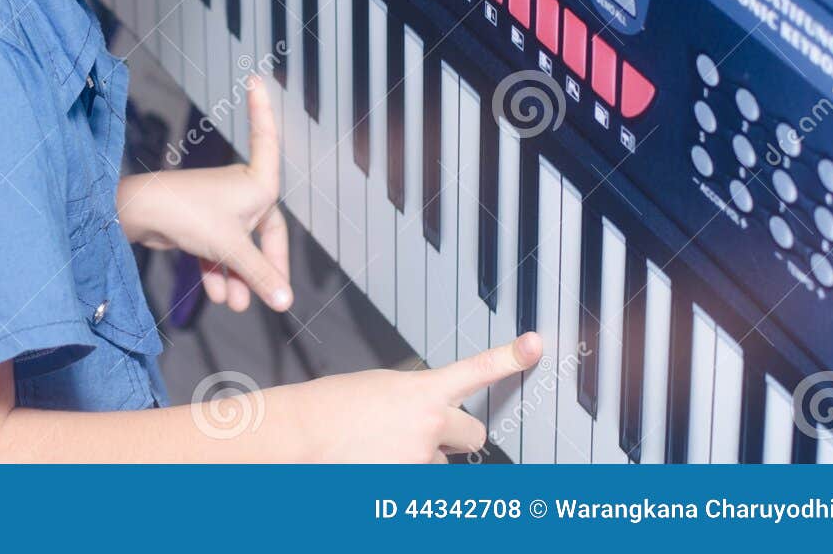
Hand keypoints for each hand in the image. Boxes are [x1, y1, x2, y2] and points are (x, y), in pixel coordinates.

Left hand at [117, 75, 290, 311]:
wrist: (141, 222)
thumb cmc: (188, 216)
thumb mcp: (232, 248)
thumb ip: (261, 275)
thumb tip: (286, 302)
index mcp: (256, 182)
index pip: (268, 139)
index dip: (264, 110)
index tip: (256, 76)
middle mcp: (240, 191)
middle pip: (265, 229)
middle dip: (262, 265)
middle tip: (268, 299)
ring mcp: (219, 209)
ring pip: (240, 245)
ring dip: (239, 275)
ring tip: (235, 305)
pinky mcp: (201, 225)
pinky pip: (220, 249)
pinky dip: (220, 270)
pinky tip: (218, 295)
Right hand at [283, 332, 544, 461]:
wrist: (299, 436)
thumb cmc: (329, 409)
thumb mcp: (379, 387)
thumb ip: (415, 399)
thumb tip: (430, 416)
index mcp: (422, 391)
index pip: (477, 370)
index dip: (510, 357)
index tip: (533, 345)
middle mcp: (430, 425)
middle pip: (473, 433)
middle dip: (455, 435)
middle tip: (422, 433)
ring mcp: (423, 460)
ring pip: (441, 464)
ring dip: (421, 460)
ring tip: (379, 449)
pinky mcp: (410, 488)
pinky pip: (422, 485)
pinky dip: (403, 478)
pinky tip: (375, 465)